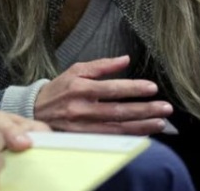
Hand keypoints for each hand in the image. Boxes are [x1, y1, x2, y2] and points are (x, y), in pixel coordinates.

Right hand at [34, 55, 172, 134]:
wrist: (35, 111)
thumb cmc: (59, 88)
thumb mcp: (76, 70)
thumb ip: (102, 65)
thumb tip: (126, 59)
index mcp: (80, 88)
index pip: (112, 89)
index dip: (133, 88)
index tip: (152, 88)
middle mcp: (82, 109)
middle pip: (118, 111)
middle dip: (144, 110)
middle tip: (165, 109)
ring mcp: (82, 127)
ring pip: (116, 129)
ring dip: (141, 127)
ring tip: (160, 123)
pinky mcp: (82, 139)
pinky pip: (109, 140)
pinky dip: (127, 138)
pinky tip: (143, 134)